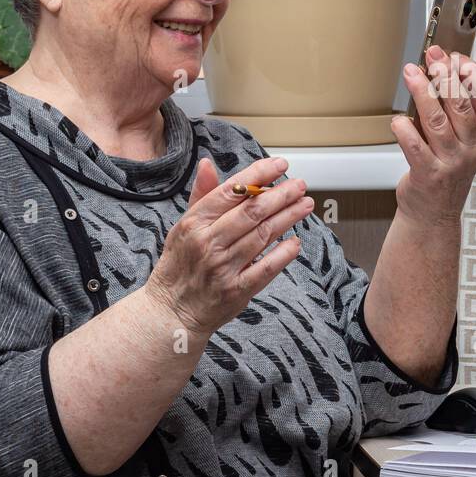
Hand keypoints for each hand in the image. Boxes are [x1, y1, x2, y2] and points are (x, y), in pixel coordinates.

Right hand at [144, 157, 313, 336]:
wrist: (170, 312)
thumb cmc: (180, 265)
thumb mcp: (183, 227)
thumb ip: (201, 196)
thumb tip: (208, 164)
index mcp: (194, 223)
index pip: (231, 191)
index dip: (258, 175)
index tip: (279, 165)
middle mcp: (208, 243)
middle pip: (252, 211)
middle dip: (281, 195)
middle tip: (300, 185)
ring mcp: (223, 268)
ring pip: (263, 235)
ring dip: (289, 217)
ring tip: (305, 205)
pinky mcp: (236, 291)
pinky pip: (266, 268)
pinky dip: (284, 253)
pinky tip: (295, 241)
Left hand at [391, 45, 475, 225]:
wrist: (434, 215)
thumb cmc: (446, 172)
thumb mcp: (464, 142)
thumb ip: (457, 111)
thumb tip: (441, 71)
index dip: (472, 72)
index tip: (456, 56)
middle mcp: (471, 148)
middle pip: (460, 104)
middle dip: (446, 75)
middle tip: (433, 56)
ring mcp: (451, 162)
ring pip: (437, 120)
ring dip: (423, 92)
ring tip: (411, 73)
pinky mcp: (428, 174)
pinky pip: (414, 146)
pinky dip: (404, 128)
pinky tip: (397, 119)